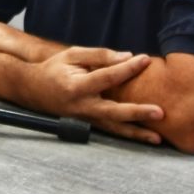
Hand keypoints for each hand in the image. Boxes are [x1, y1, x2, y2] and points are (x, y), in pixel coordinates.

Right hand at [29, 47, 163, 143]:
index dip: (128, 68)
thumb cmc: (54, 69)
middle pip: (114, 111)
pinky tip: (143, 136)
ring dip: (137, 133)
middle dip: (137, 112)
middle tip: (159, 112)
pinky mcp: (88, 124)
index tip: (146, 59)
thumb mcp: (73, 55)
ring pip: (114, 128)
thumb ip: (99, 55)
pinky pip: (111, 130)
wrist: (33, 89)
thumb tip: (126, 56)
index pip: (108, 76)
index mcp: (77, 86)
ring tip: (158, 138)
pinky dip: (127, 134)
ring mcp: (85, 119)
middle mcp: (82, 106)